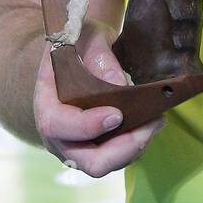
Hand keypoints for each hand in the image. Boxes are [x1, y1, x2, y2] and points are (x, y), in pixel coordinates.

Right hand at [33, 18, 164, 177]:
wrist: (83, 50)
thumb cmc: (81, 43)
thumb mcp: (88, 39)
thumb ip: (101, 59)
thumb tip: (123, 88)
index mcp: (46, 105)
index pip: (58, 126)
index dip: (87, 126)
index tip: (117, 115)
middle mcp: (59, 135)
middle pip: (89, 161)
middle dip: (124, 148)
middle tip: (150, 124)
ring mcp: (79, 146)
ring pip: (110, 163)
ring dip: (136, 146)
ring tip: (156, 120)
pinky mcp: (98, 148)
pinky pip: (119, 157)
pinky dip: (138, 145)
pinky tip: (152, 123)